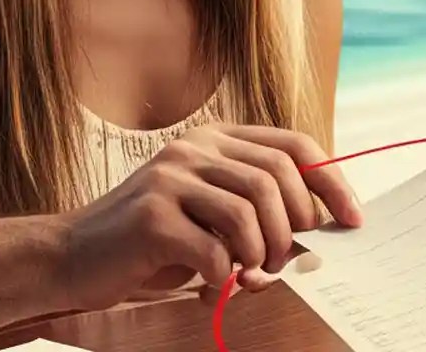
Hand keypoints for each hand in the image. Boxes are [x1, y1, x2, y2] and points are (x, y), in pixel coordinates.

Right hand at [54, 124, 363, 310]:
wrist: (72, 257)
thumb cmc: (150, 243)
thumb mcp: (207, 213)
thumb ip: (255, 209)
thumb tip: (322, 232)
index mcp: (213, 140)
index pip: (292, 147)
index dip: (331, 183)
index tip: (353, 221)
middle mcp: (192, 149)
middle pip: (276, 179)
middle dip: (294, 230)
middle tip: (282, 264)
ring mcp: (169, 178)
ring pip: (250, 212)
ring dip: (263, 255)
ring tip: (249, 276)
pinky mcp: (152, 217)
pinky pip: (215, 249)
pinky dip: (224, 276)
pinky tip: (209, 285)